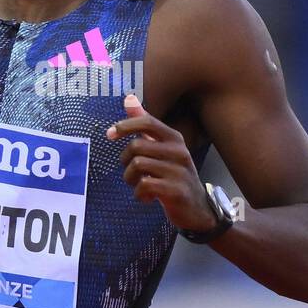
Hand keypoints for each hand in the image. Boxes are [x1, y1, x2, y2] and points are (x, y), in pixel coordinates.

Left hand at [106, 93, 213, 231]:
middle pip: (136, 146)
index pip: (148, 122)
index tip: (110, 134)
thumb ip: (145, 125)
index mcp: (175, 138)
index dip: (125, 125)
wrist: (197, 208)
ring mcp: (179, 171)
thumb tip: (128, 98)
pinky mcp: (176, 191)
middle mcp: (179, 151)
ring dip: (131, 179)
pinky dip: (139, 194)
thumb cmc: (174, 175)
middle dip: (125, 162)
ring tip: (139, 185)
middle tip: (132, 172)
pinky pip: (144, 186)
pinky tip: (147, 197)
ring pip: (137, 166)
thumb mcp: (162, 148)